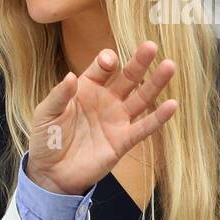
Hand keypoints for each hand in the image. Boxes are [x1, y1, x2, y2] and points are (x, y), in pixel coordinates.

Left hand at [25, 41, 177, 194]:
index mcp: (86, 88)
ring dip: (155, 83)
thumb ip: (59, 95)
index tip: (109, 61)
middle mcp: (106, 100)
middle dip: (139, 62)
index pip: (102, 69)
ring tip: (169, 66)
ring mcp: (117, 119)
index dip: (107, 62)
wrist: (51, 172)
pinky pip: (143, 127)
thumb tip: (70, 76)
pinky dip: (158, 118)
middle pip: (127, 77)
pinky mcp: (123, 141)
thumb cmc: (46, 138)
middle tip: (151, 46)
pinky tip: (172, 105)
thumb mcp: (47, 113)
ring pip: (141, 98)